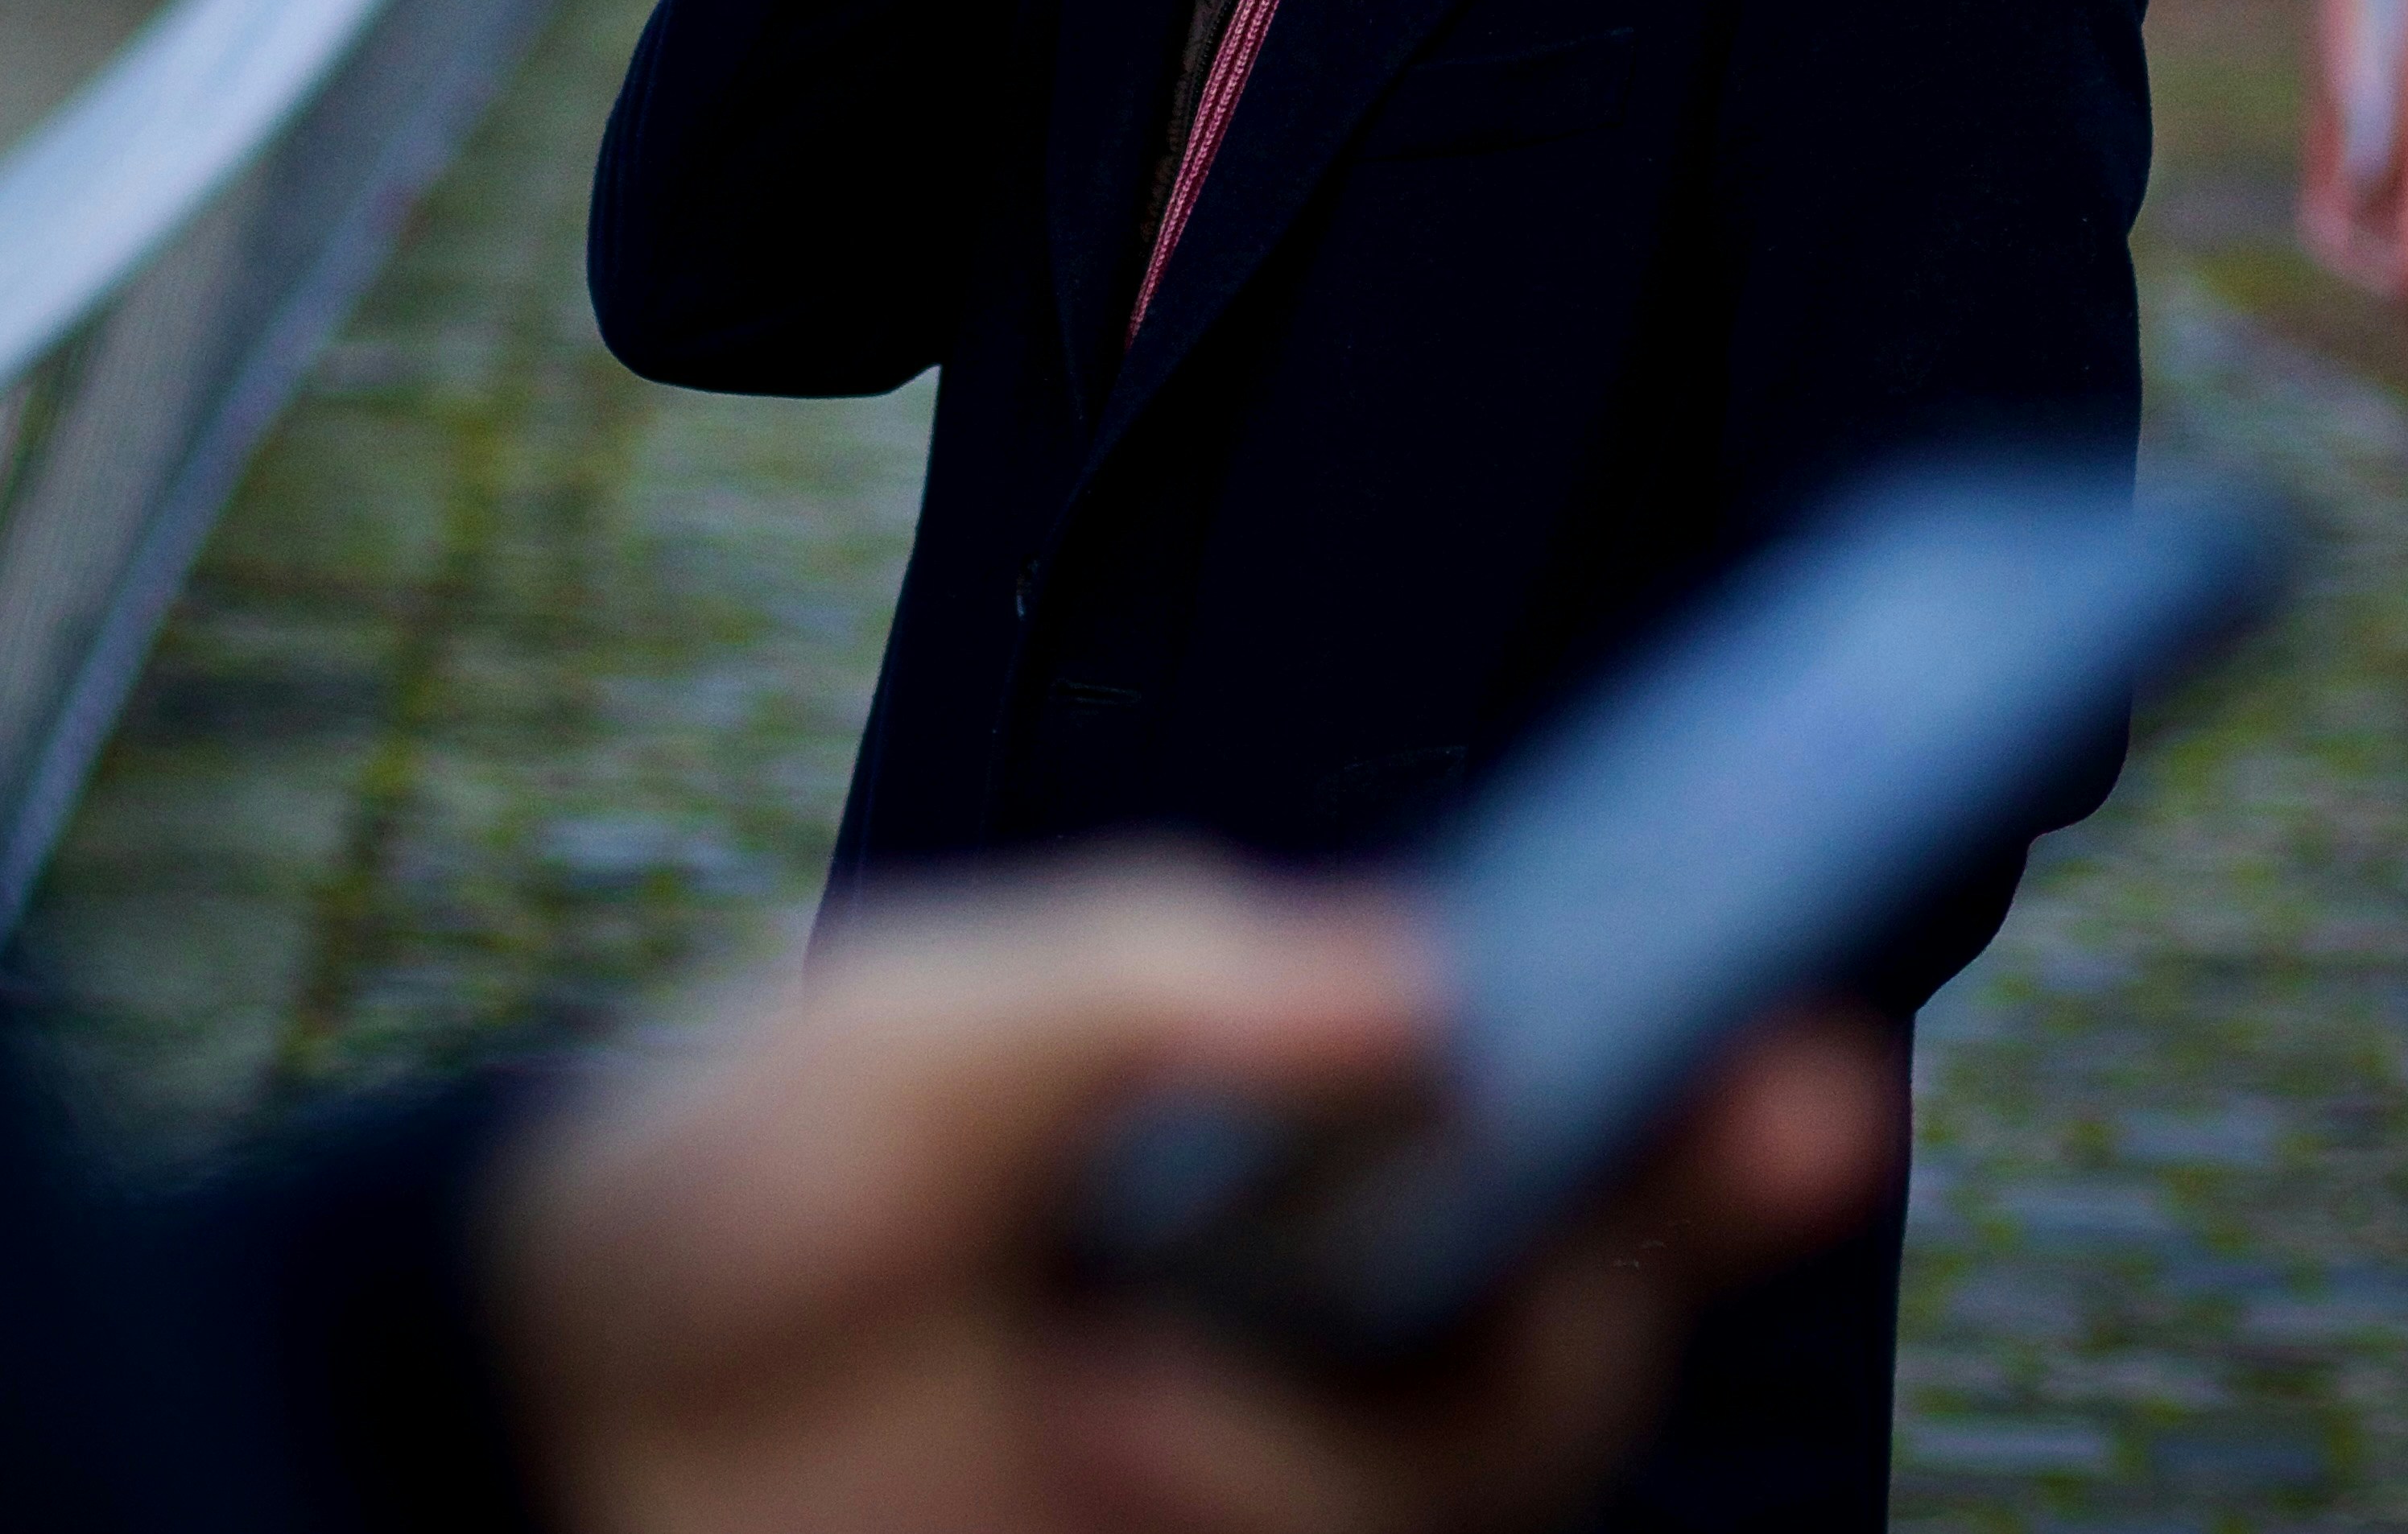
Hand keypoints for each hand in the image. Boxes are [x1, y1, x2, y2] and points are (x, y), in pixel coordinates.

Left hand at [485, 857, 1897, 1533]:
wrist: (547, 1406)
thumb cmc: (731, 1169)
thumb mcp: (920, 1017)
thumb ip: (1168, 975)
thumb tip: (1436, 972)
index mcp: (1269, 1116)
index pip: (1539, 1082)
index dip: (1695, 1067)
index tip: (1812, 1024)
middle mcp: (1308, 1300)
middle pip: (1585, 1279)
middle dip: (1696, 1207)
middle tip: (1780, 1115)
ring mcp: (1263, 1467)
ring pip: (1485, 1450)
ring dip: (1344, 1419)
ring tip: (1110, 1388)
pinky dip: (1241, 1493)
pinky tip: (1094, 1436)